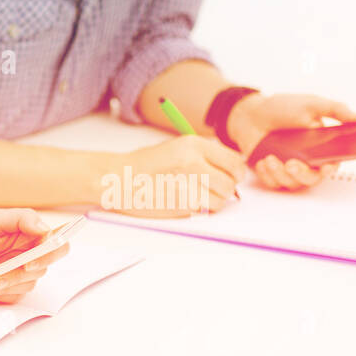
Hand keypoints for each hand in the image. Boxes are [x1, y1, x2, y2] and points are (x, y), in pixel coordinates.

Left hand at [0, 209, 67, 303]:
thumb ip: (21, 218)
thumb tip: (45, 229)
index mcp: (29, 234)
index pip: (56, 241)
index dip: (54, 249)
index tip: (35, 255)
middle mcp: (28, 253)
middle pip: (46, 264)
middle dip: (29, 269)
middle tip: (17, 268)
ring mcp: (20, 273)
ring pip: (29, 282)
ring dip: (9, 281)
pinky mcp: (10, 290)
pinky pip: (15, 295)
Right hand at [108, 135, 247, 217]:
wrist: (119, 179)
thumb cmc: (144, 165)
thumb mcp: (175, 147)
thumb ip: (203, 155)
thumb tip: (231, 168)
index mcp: (193, 144)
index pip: (235, 161)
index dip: (235, 172)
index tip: (231, 176)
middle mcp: (194, 162)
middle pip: (231, 183)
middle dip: (225, 189)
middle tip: (213, 189)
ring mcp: (189, 184)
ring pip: (222, 200)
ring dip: (214, 201)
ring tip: (195, 195)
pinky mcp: (183, 204)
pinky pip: (207, 210)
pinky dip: (201, 209)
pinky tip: (186, 201)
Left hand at [227, 93, 355, 190]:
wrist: (252, 113)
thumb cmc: (283, 108)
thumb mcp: (310, 103)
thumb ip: (335, 109)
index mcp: (323, 146)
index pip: (333, 163)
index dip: (331, 167)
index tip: (326, 165)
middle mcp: (309, 161)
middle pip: (313, 178)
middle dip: (302, 174)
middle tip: (292, 164)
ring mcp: (290, 169)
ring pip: (292, 183)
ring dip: (281, 173)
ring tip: (270, 158)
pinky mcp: (272, 173)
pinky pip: (273, 183)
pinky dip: (267, 175)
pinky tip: (263, 161)